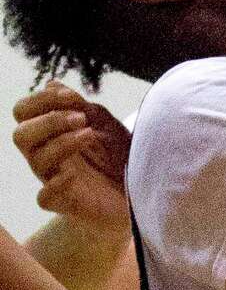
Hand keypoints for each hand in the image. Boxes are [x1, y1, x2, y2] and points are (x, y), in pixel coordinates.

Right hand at [13, 82, 131, 233]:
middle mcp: (48, 157)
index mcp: (51, 134)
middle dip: (49, 121)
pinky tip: (73, 175)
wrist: (141, 195)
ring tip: (91, 135)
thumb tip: (51, 85)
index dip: (40, 100)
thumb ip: (79, 106)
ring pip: (36, 161)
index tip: (71, 96)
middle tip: (81, 118)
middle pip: (21, 136)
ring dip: (62, 143)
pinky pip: (44, 198)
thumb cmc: (118, 157)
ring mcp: (55, 181)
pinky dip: (55, 185)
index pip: (24, 113)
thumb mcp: (104, 124)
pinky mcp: (68, 204)